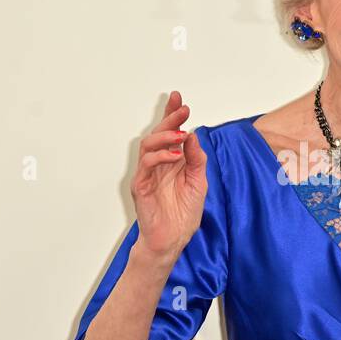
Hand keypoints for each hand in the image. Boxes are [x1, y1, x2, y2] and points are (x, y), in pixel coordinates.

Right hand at [130, 90, 206, 262]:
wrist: (172, 240)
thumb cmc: (183, 214)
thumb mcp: (199, 182)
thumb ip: (196, 159)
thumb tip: (192, 136)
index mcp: (172, 162)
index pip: (170, 134)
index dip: (172, 115)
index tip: (178, 100)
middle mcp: (158, 165)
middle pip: (158, 134)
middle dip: (170, 119)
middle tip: (182, 109)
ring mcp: (148, 174)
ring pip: (148, 145)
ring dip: (164, 136)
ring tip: (181, 134)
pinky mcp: (142, 186)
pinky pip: (147, 165)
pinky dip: (160, 156)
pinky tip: (176, 156)